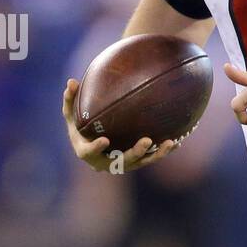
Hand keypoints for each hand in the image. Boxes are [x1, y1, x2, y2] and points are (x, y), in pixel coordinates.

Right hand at [62, 79, 176, 171]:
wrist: (90, 148)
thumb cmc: (79, 129)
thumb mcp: (71, 116)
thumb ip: (70, 100)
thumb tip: (71, 81)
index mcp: (87, 153)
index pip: (90, 153)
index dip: (97, 148)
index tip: (104, 140)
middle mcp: (105, 163)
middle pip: (122, 161)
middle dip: (136, 152)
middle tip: (147, 140)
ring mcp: (122, 165)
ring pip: (141, 163)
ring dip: (156, 154)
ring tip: (170, 143)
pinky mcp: (135, 164)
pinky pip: (150, 158)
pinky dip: (162, 151)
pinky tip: (177, 142)